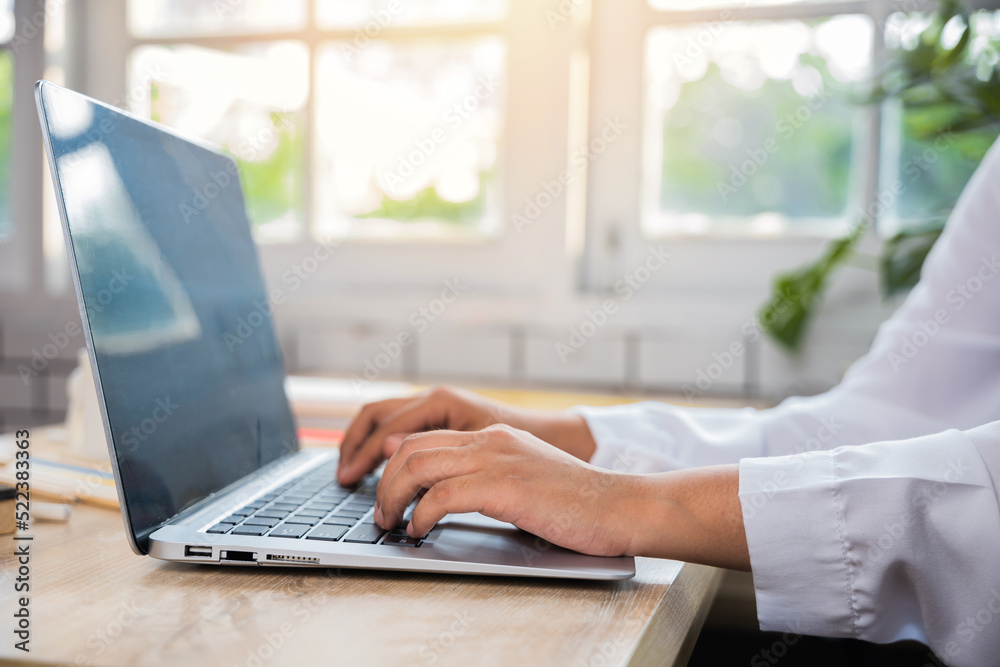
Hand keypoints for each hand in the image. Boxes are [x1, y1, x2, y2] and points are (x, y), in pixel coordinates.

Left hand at [373, 424, 638, 556]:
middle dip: (385, 482)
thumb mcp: (523, 476)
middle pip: (411, 449)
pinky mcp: (504, 486)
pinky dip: (421, 516)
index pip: (424, 439)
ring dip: (393, 498)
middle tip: (381, 514)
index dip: (395, 466)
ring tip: (391, 523)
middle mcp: (490, 440)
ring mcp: (497, 460)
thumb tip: (438, 489)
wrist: (619, 506)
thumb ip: (484, 475)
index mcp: (493, 436)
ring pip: (417, 467)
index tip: (387, 494)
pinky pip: (442, 497)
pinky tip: (420, 532)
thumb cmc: (576, 503)